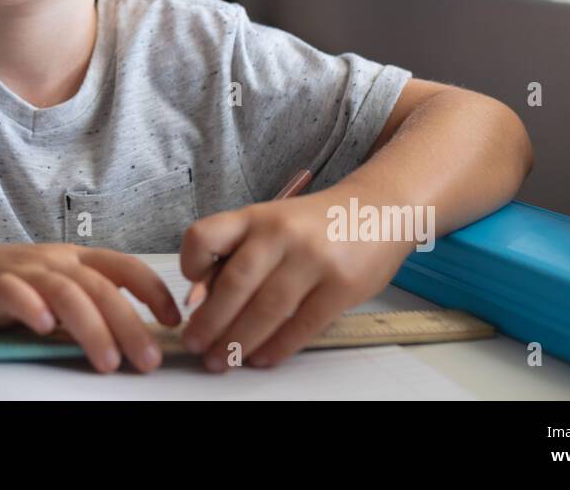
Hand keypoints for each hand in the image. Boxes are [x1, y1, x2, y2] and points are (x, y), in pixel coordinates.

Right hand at [0, 242, 182, 373]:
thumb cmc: (6, 288)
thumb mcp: (53, 294)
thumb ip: (87, 311)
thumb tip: (133, 341)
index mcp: (75, 260)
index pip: (123, 267)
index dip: (153, 290)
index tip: (174, 321)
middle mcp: (53, 260)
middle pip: (100, 286)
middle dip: (129, 324)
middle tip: (148, 359)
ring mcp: (22, 269)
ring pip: (65, 291)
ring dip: (91, 326)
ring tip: (108, 360)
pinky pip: (13, 291)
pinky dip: (31, 306)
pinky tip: (45, 327)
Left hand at [178, 193, 416, 371]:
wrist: (379, 210)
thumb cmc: (315, 224)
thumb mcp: (273, 223)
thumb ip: (241, 252)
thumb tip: (204, 299)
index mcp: (255, 216)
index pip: (206, 235)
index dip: (190, 266)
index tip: (189, 296)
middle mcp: (280, 234)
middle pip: (235, 284)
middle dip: (210, 323)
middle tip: (196, 346)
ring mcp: (313, 259)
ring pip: (267, 310)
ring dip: (239, 342)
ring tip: (223, 360)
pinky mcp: (342, 286)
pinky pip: (302, 325)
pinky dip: (278, 347)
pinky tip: (262, 358)